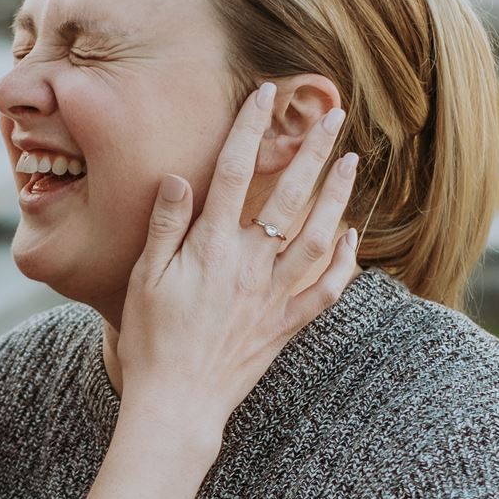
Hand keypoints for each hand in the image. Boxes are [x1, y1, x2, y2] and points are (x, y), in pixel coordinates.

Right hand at [117, 87, 356, 456]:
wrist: (176, 404)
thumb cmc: (150, 341)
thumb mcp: (144, 278)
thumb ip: (165, 225)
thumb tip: (179, 177)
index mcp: (211, 248)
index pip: (235, 173)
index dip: (250, 129)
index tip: (264, 95)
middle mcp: (249, 266)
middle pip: (289, 196)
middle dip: (312, 151)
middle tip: (331, 116)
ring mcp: (273, 296)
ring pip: (318, 237)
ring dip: (338, 197)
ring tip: (351, 162)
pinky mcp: (285, 324)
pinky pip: (325, 290)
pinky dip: (345, 263)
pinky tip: (353, 237)